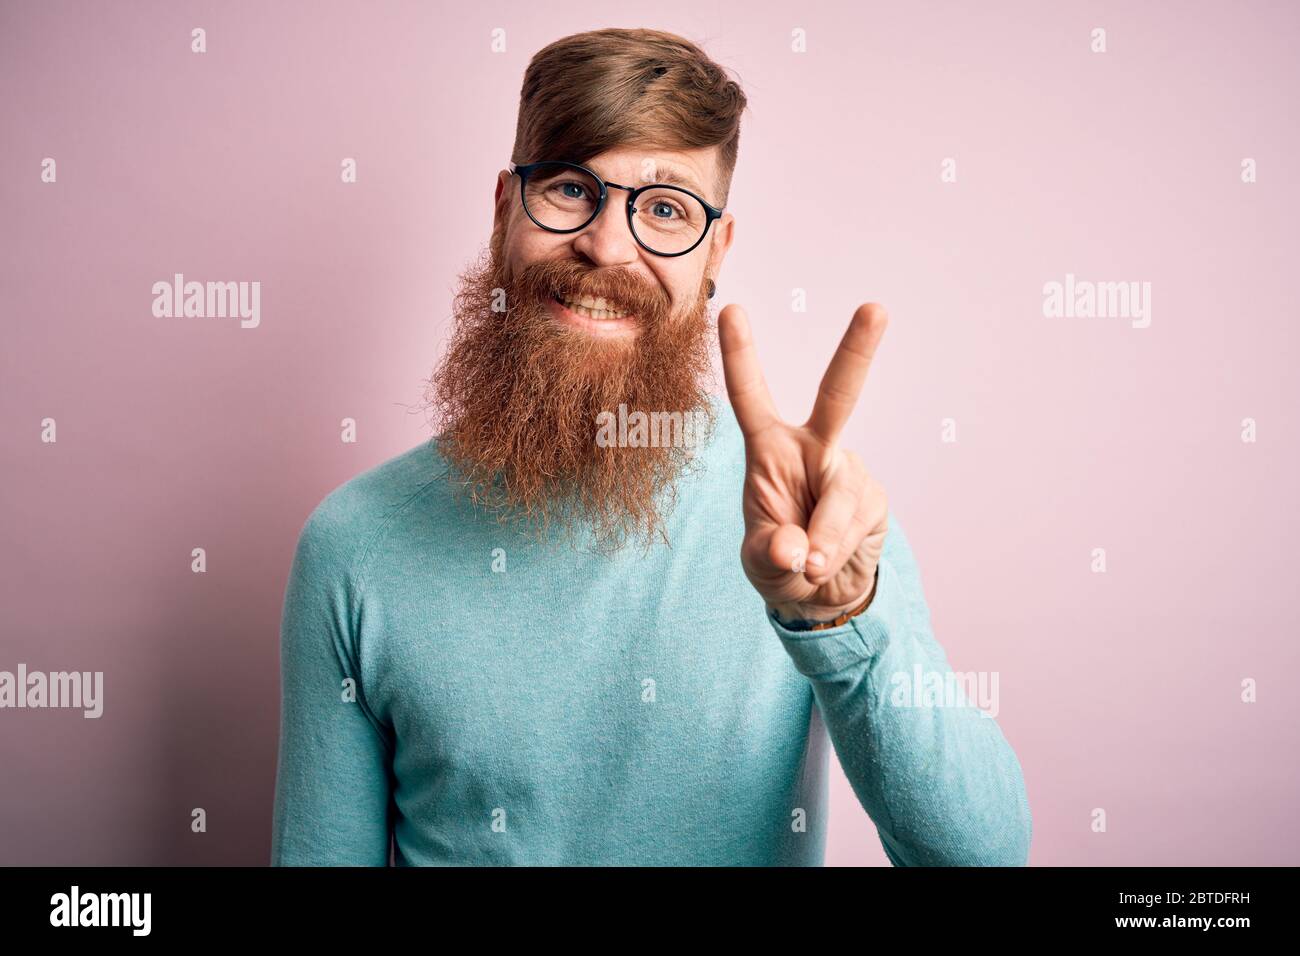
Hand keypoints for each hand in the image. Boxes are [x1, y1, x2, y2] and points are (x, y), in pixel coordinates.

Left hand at [718, 302, 889, 623]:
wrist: (821, 594)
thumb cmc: (779, 560)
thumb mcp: (760, 562)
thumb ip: (770, 554)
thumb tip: (795, 548)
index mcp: (770, 448)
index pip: (751, 396)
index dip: (740, 355)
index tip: (730, 308)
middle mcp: (813, 447)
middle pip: (838, 395)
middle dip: (857, 351)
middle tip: (875, 309)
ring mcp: (848, 470)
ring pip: (839, 497)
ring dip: (822, 541)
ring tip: (808, 567)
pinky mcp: (874, 497)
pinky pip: (855, 524)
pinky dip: (835, 551)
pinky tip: (825, 564)